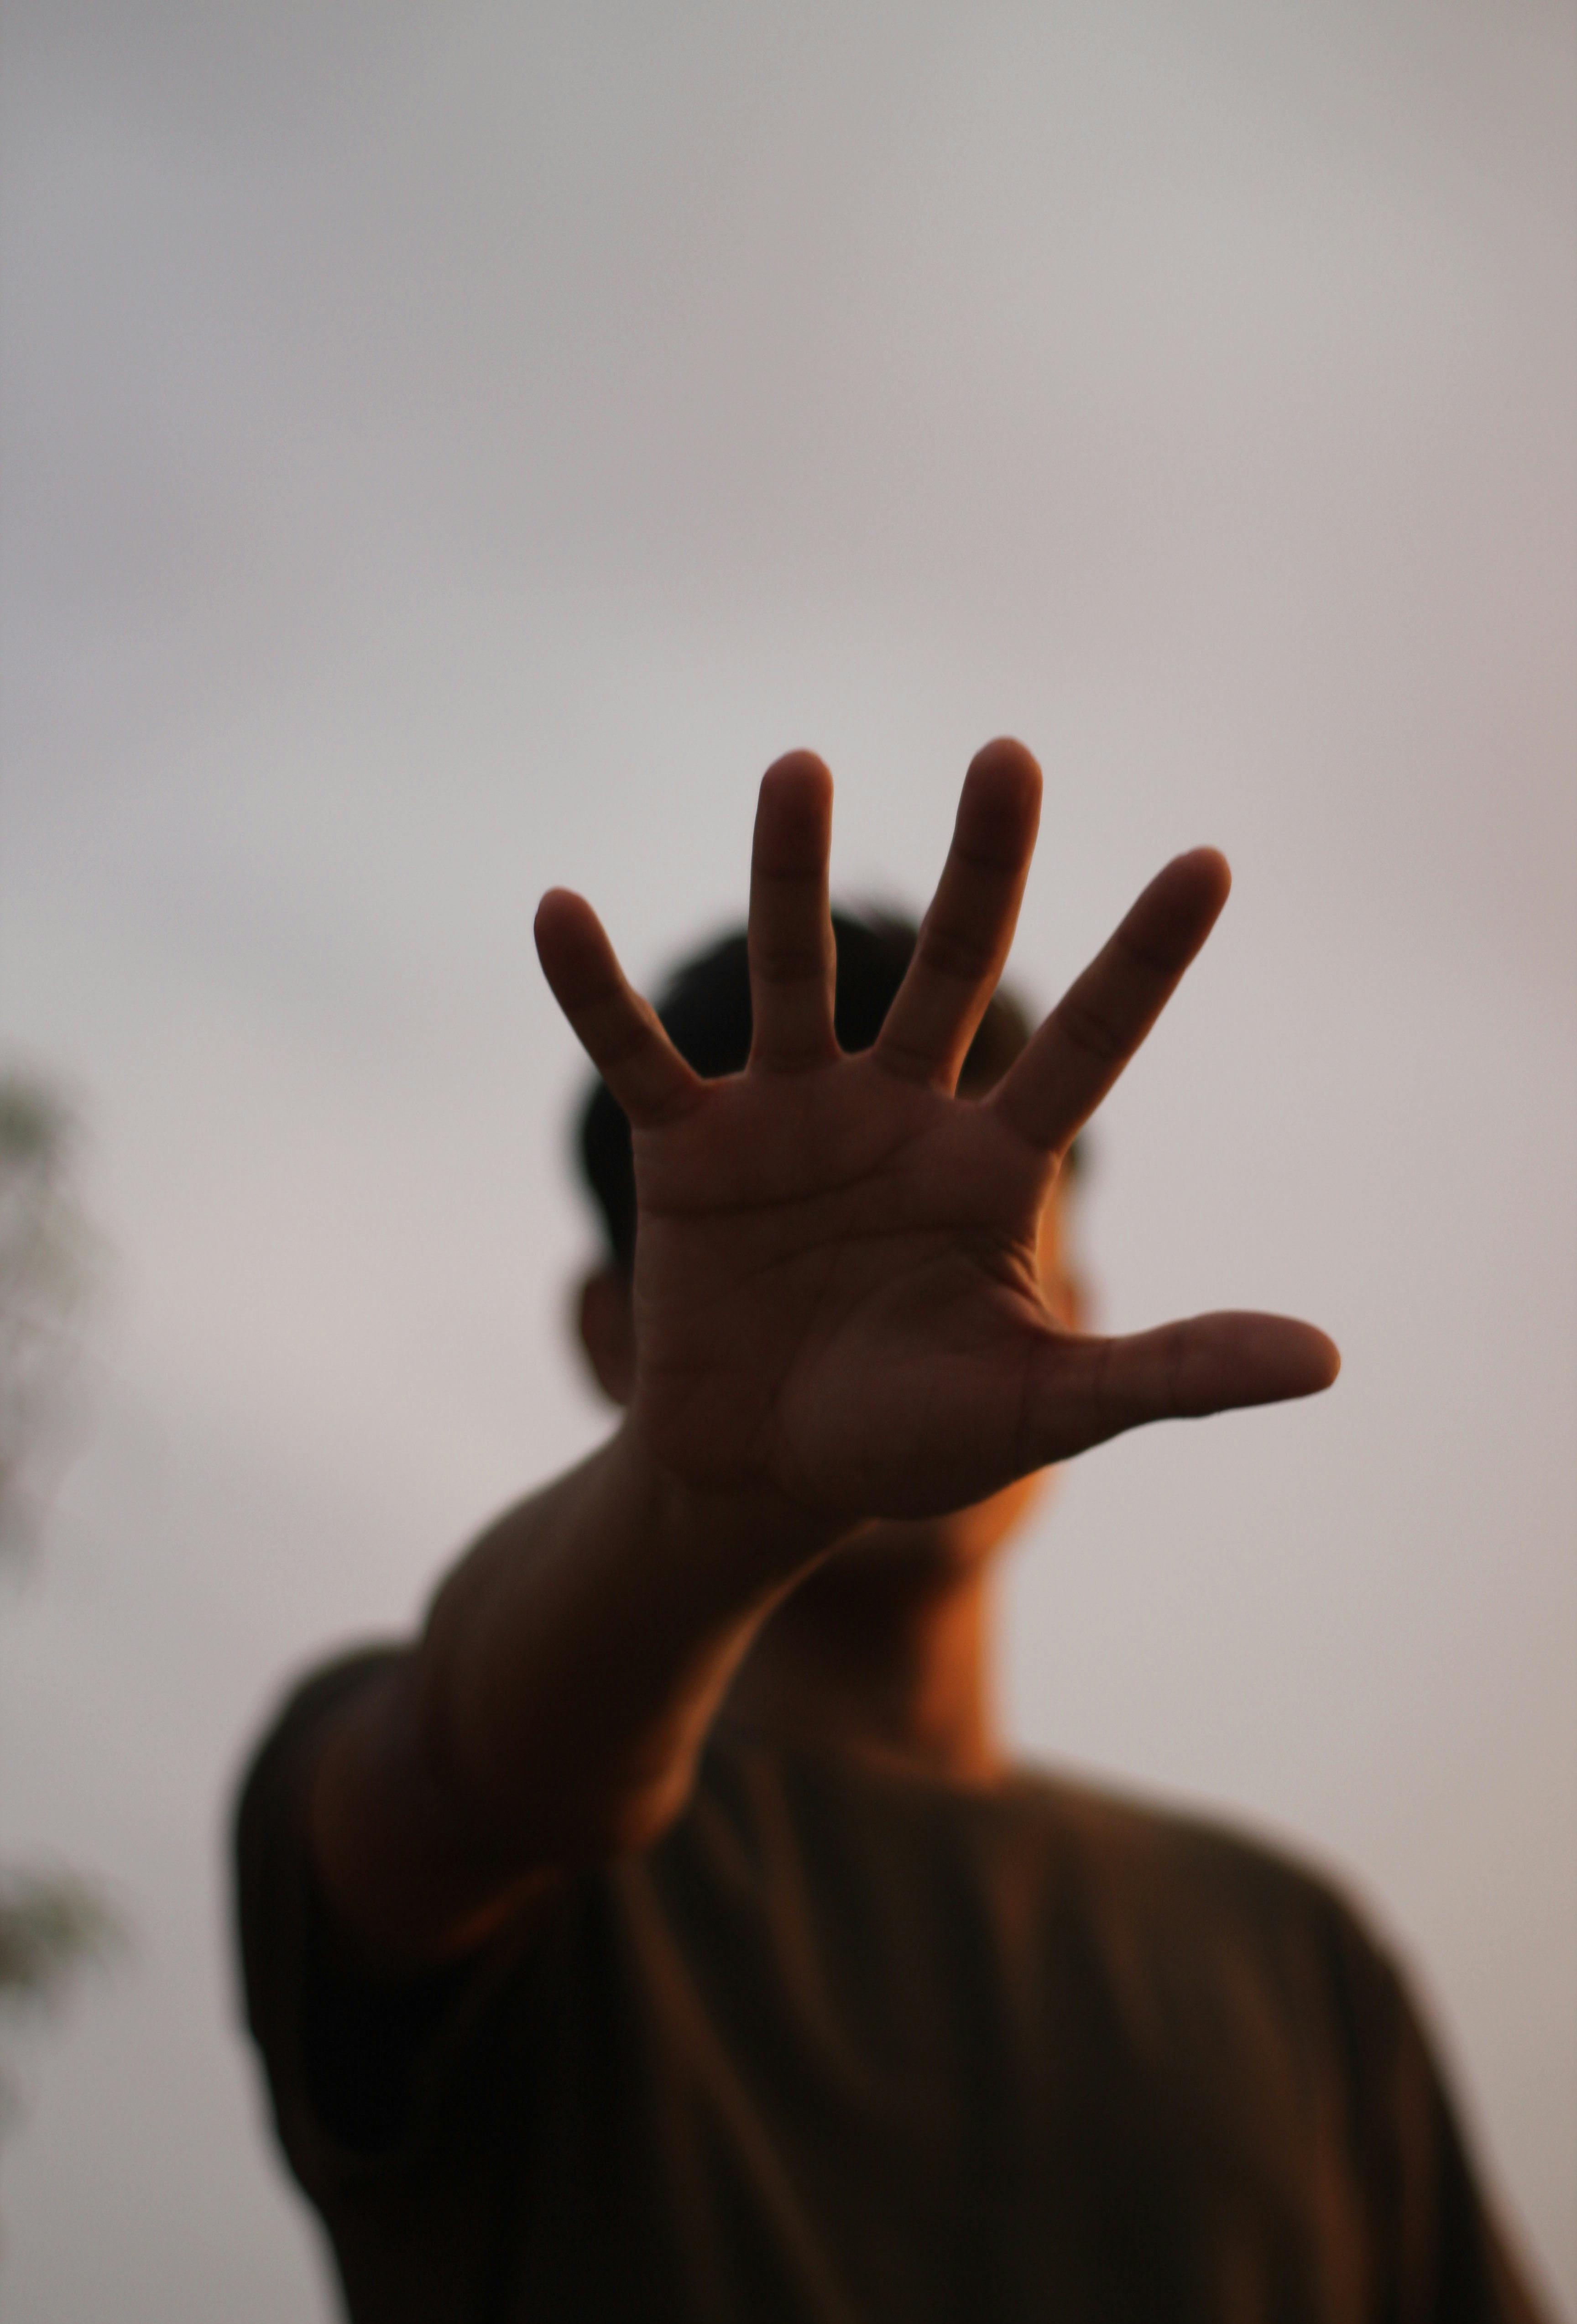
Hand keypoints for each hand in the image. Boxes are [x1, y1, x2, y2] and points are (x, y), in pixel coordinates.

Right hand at [535, 741, 1336, 1524]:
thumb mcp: (1046, 1410)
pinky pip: (636, 1055)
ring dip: (791, 874)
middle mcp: (898, 1114)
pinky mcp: (686, 1150)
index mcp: (992, 1166)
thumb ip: (1169, 1373)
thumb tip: (1328, 1361)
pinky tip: (558, 911)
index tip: (1210, 863)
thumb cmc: (912, 1441)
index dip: (1146, 960)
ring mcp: (789, 1120)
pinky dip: (597, 990)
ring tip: (800, 770)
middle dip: (987, 870)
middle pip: (951, 971)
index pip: (1086, 1045)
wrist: (761, 1477)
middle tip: (1011, 756)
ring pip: (795, 976)